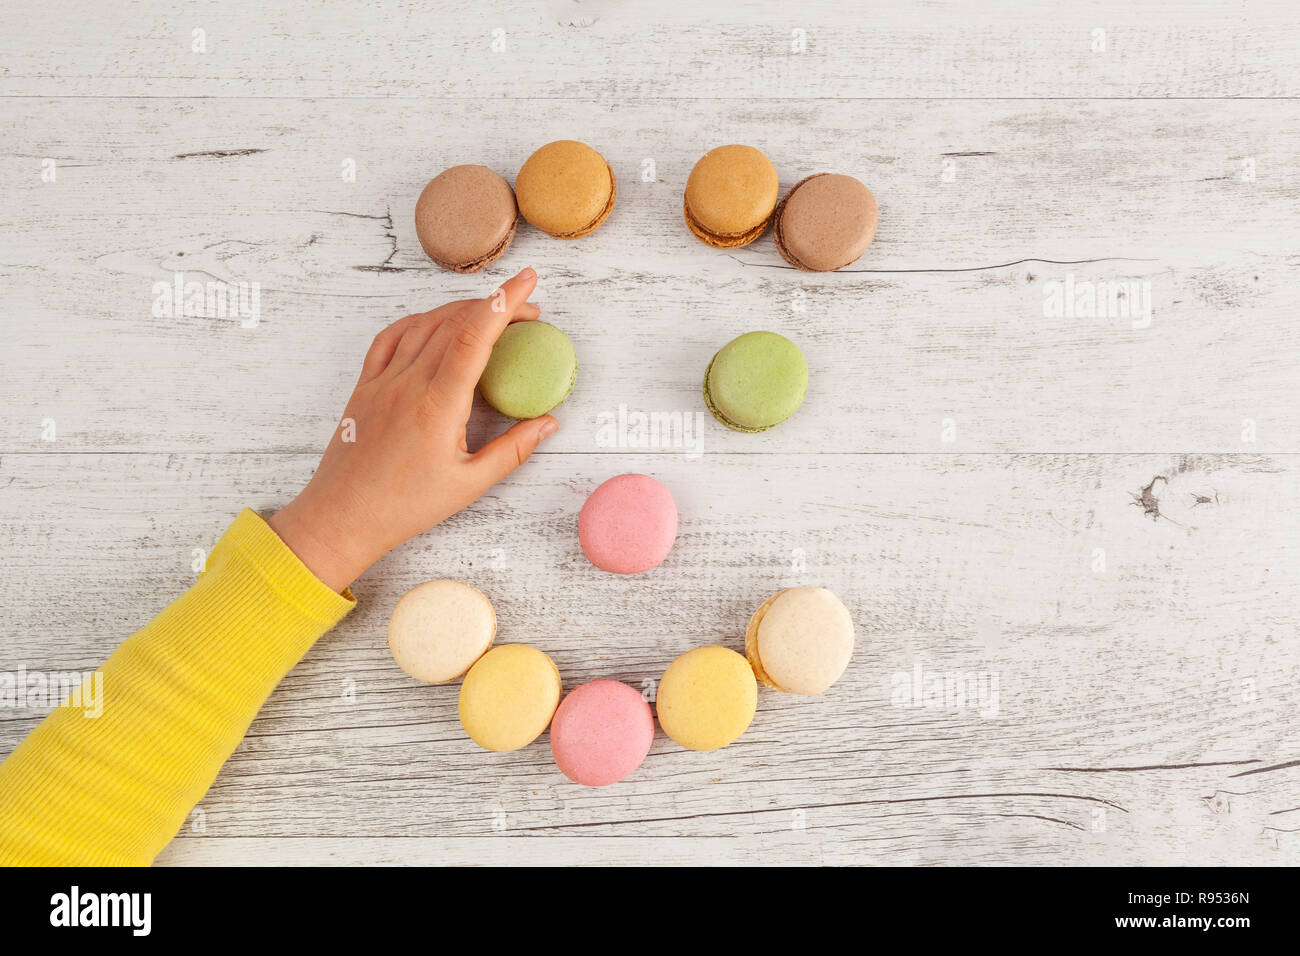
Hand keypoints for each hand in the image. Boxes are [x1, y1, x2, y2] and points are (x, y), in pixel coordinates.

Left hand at [269, 268, 554, 590]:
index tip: (527, 280)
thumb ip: (513, 450)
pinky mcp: (365, 386)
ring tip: (490, 315)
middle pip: (455, 321)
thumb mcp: (469, 484)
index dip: (504, 302)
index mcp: (437, 406)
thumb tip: (547, 424)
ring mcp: (382, 381)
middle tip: (527, 310)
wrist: (342, 517)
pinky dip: (420, 321)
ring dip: (461, 309)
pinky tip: (436, 323)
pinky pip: (392, 337)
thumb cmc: (403, 507)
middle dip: (494, 305)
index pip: (474, 336)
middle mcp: (408, 383)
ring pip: (425, 324)